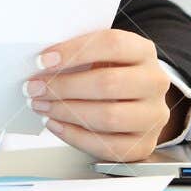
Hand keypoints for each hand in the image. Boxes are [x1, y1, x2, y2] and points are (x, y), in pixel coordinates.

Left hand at [24, 28, 184, 161]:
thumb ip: (78, 55)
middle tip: (34, 88)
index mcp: (143, 51)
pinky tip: (55, 124)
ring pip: (109, 116)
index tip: (42, 61)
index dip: (74, 52)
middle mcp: (155, 82)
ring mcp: (153, 116)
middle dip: (64, 86)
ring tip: (41, 106)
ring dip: (67, 112)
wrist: (137, 102)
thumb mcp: (100, 56)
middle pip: (108, 83)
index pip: (112, 44)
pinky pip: (107, 146)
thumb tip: (42, 64)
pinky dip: (75, 136)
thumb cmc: (110, 73)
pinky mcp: (144, 144)